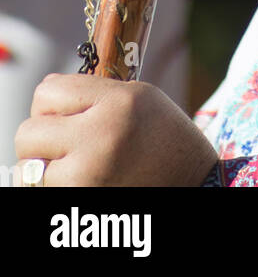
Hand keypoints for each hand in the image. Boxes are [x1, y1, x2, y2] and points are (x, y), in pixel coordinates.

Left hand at [15, 74, 218, 186]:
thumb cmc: (163, 136)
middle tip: (62, 140)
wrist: (193, 182)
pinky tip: (79, 179)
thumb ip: (91, 92)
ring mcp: (88, 177)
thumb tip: (43, 95)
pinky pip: (43, 191)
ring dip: (44, 165)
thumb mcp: (138, 97)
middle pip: (27, 134)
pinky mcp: (83, 202)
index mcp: (116, 104)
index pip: (46, 93)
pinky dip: (54, 186)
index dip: (51, 103)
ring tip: (73, 162)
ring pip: (29, 169)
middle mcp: (99, 139)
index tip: (66, 113)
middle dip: (39, 136)